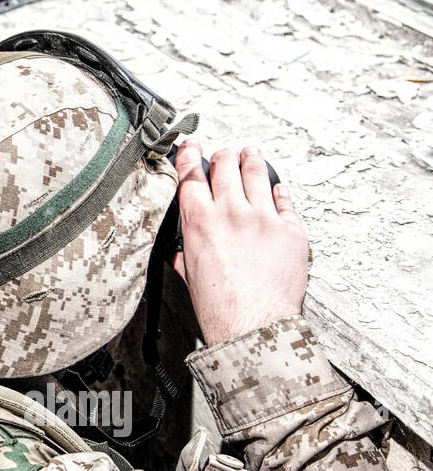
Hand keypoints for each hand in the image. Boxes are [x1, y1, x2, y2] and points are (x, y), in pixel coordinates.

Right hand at [172, 140, 308, 346]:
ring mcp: (264, 218)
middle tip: (224, 152)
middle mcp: (231, 212)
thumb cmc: (219, 306)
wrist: (253, 325)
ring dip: (251, 159)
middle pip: (225, 165)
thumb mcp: (189, 272)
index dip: (190, 153)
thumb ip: (184, 251)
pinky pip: (284, 199)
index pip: (191, 174)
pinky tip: (275, 186)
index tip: (192, 145)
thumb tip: (179, 248)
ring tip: (251, 153)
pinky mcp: (291, 229)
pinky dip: (278, 190)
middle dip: (223, 155)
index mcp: (200, 222)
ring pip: (256, 173)